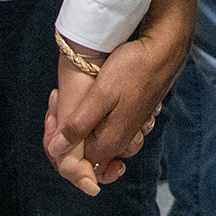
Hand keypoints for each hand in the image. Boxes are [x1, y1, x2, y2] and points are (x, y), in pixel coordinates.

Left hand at [44, 31, 187, 194]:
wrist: (163, 52)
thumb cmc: (132, 70)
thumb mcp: (99, 95)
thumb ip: (78, 126)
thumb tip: (56, 150)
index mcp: (109, 142)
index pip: (77, 163)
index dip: (61, 145)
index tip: (52, 117)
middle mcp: (120, 141)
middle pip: (86, 151)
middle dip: (68, 134)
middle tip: (57, 100)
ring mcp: (129, 130)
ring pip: (96, 138)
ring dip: (79, 123)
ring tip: (68, 96)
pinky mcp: (133, 117)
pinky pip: (107, 127)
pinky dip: (93, 115)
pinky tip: (90, 95)